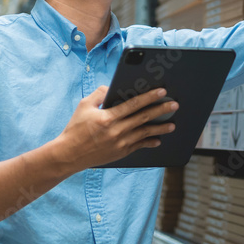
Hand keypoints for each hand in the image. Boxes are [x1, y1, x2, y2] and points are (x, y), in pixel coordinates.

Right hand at [53, 86, 177, 171]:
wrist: (69, 155)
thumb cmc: (75, 128)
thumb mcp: (84, 106)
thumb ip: (99, 94)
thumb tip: (112, 88)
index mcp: (108, 118)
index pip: (134, 104)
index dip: (149, 97)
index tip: (162, 92)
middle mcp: (117, 131)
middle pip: (144, 118)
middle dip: (161, 110)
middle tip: (175, 105)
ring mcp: (120, 144)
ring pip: (145, 134)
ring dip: (160, 128)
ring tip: (172, 124)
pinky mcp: (120, 153)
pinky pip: (139, 146)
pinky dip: (149, 142)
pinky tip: (158, 139)